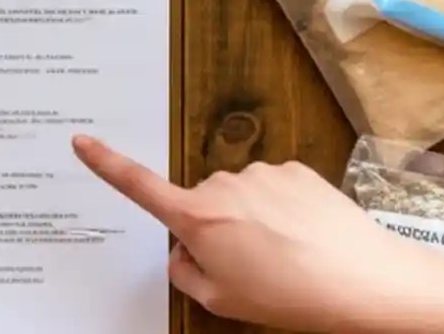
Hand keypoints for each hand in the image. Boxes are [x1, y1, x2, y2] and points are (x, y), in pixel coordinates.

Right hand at [72, 135, 430, 331]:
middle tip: (248, 266)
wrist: (361, 280)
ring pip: (240, 196)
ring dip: (251, 219)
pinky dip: (280, 208)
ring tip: (284, 255)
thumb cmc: (289, 296)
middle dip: (213, 229)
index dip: (105, 164)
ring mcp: (260, 173)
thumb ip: (186, 272)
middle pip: (200, 205)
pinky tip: (302, 236)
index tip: (81, 142)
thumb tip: (182, 251)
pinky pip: (273, 188)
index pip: (139, 186)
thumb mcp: (221, 300)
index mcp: (197, 219)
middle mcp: (222, 186)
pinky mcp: (293, 169)